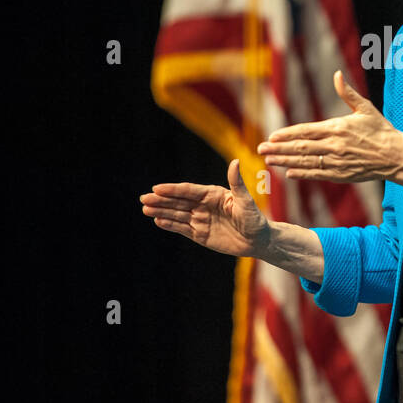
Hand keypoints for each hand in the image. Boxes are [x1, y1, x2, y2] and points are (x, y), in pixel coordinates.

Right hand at [140, 158, 270, 257]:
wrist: (258, 241)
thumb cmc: (254, 218)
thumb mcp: (245, 201)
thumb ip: (237, 183)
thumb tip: (235, 161)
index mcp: (213, 195)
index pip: (189, 191)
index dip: (173, 190)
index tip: (157, 188)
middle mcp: (204, 206)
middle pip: (179, 202)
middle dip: (161, 200)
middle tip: (144, 198)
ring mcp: (201, 220)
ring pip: (177, 214)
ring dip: (161, 211)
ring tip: (145, 209)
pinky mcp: (200, 234)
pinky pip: (182, 228)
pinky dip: (170, 224)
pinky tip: (158, 220)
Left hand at [257, 69, 402, 182]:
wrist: (396, 156)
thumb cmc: (381, 130)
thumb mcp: (365, 109)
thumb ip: (347, 93)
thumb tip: (337, 75)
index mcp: (337, 127)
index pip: (305, 131)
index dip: (287, 134)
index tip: (272, 135)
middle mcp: (334, 145)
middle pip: (300, 147)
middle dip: (279, 148)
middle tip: (261, 148)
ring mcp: (337, 162)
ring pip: (305, 162)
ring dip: (285, 161)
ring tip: (269, 160)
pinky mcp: (341, 175)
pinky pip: (317, 174)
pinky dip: (302, 174)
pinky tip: (289, 173)